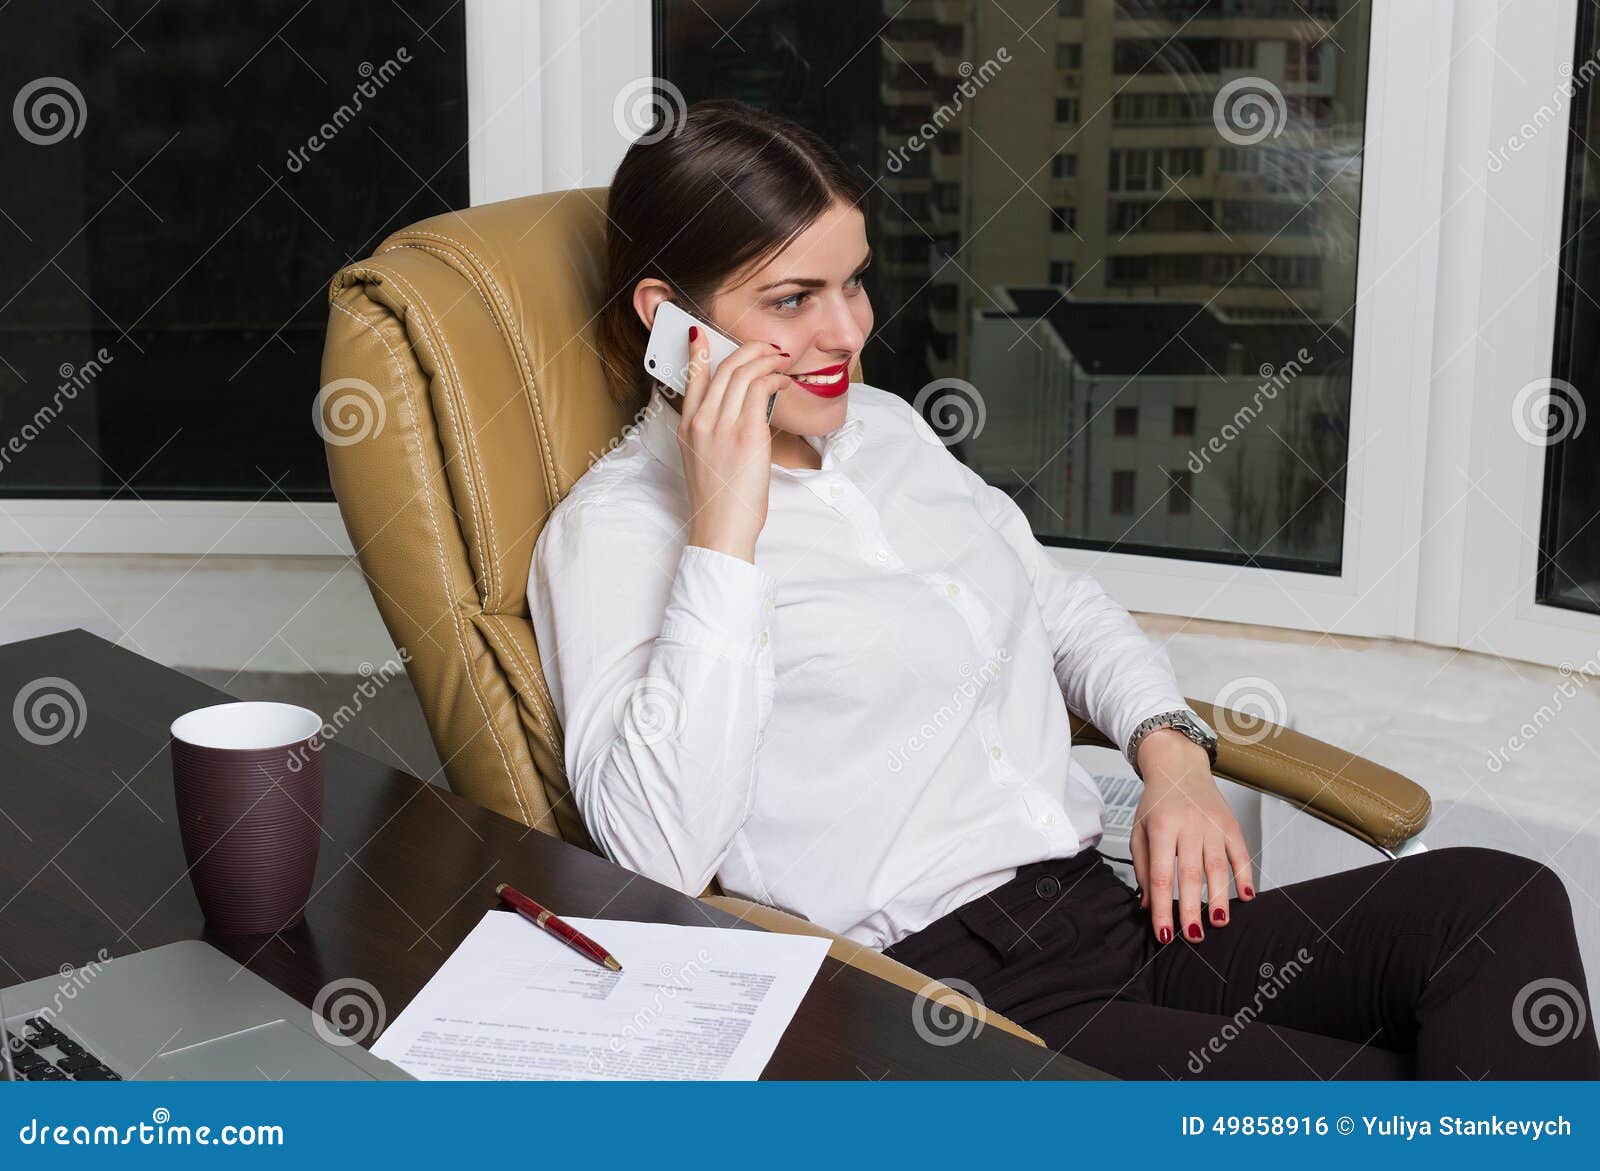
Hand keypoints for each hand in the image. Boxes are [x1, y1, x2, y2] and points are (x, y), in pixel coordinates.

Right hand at [679, 330, 790, 563]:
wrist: (722, 526)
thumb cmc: (718, 501)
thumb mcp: (702, 460)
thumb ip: (711, 432)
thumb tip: (736, 411)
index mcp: (688, 427)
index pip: (691, 377)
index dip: (698, 352)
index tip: (701, 335)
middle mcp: (702, 421)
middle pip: (724, 368)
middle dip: (749, 349)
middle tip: (766, 348)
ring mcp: (723, 425)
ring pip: (744, 372)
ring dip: (766, 359)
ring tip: (779, 360)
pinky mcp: (747, 433)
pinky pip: (761, 389)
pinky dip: (774, 378)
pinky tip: (782, 382)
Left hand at [1128, 729, 1254, 945]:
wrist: (1179, 767)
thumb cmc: (1157, 803)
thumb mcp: (1139, 831)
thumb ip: (1142, 868)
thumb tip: (1148, 905)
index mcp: (1161, 828)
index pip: (1160, 875)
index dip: (1162, 908)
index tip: (1165, 934)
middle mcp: (1188, 826)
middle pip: (1190, 874)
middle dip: (1191, 908)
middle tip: (1193, 936)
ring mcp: (1212, 825)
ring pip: (1217, 866)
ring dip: (1220, 896)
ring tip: (1219, 922)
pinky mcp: (1231, 824)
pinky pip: (1241, 853)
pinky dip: (1245, 875)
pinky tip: (1246, 897)